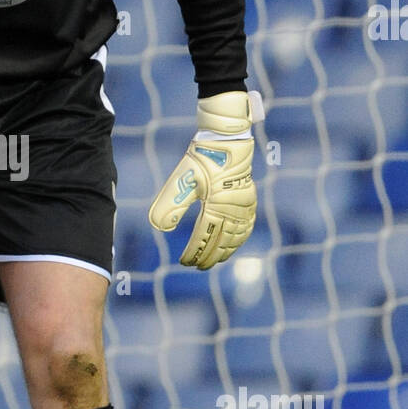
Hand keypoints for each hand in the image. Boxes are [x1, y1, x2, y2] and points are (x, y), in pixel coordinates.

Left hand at [148, 91, 258, 269]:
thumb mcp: (181, 180)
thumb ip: (169, 205)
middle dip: (208, 257)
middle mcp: (233, 210)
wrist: (225, 141)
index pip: (204, 238)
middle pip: (221, 242)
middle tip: (196, 267)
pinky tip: (233, 245)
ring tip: (212, 262)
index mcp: (216, 207)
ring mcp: (244, 207)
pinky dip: (240, 240)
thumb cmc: (200, 160)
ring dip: (224, 252)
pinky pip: (247, 227)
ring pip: (236, 238)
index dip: (194, 253)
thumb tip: (160, 229)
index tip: (184, 262)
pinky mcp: (250, 201)